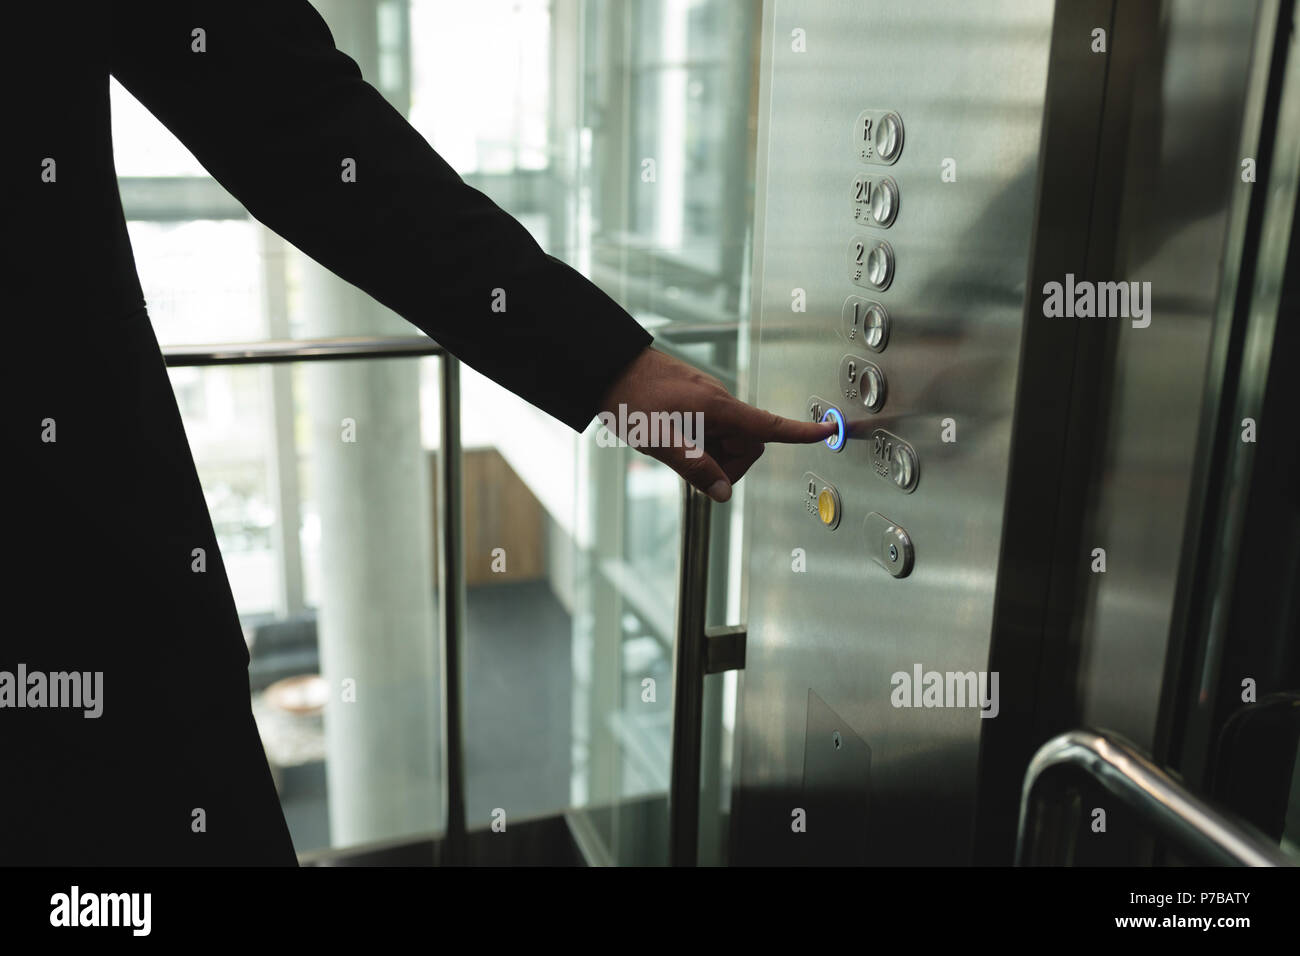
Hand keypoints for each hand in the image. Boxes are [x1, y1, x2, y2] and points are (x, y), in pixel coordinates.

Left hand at [597, 347, 837, 501]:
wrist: (606, 366)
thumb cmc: (630, 397)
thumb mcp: (658, 439)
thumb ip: (693, 467)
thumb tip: (723, 492)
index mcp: (717, 407)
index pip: (768, 425)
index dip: (799, 432)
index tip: (828, 431)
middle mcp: (718, 403)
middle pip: (746, 445)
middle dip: (725, 464)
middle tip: (688, 463)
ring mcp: (707, 403)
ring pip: (725, 442)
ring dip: (707, 455)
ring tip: (671, 446)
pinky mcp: (696, 404)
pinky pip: (710, 432)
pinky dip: (697, 445)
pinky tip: (669, 438)